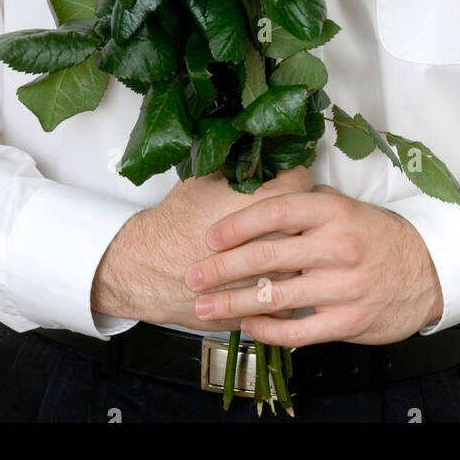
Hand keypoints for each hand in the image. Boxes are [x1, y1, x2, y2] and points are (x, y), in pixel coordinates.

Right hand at [90, 165, 314, 330]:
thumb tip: (252, 149)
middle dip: (300, 218)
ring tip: (281, 248)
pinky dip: (285, 293)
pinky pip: (291, 301)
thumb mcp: (204, 178)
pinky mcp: (264, 310)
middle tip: (286, 216)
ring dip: (297, 257)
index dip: (294, 177)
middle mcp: (277, 243)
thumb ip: (235, 166)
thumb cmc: (175, 221)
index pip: (304, 182)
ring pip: (304, 265)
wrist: (149, 269)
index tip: (287, 181)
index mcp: (265, 205)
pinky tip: (271, 282)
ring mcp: (273, 280)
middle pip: (310, 224)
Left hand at [183, 183, 443, 346]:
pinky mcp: (348, 320)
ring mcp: (342, 286)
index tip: (208, 236)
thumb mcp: (345, 207)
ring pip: (274, 296)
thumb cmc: (376, 236)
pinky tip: (245, 324)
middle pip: (266, 255)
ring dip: (231, 302)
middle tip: (192, 275)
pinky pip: (296, 330)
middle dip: (221, 268)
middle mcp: (336, 245)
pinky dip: (265, 329)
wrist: (426, 270)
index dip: (236, 224)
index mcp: (332, 211)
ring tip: (203, 306)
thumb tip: (259, 192)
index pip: (275, 210)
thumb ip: (305, 202)